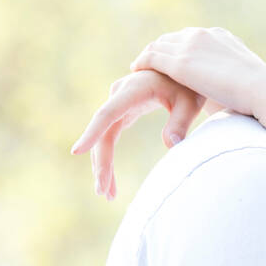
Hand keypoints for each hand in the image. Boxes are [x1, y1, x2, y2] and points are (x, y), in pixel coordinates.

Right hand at [70, 69, 207, 200]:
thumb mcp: (190, 102)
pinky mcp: (120, 112)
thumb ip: (181, 122)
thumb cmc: (187, 85)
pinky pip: (109, 138)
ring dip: (102, 166)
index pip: (107, 114)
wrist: (182, 71)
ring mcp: (117, 103)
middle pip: (103, 133)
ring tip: (107, 195)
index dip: (92, 133)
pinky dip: (108, 159)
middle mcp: (119, 95)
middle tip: (103, 192)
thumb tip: (171, 146)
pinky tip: (110, 182)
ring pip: (103, 139)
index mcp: (133, 90)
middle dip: (101, 164)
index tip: (76, 151)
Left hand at [128, 26, 265, 122]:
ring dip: (148, 56)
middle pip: (172, 38)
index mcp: (221, 37)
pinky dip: (143, 62)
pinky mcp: (182, 63)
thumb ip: (230, 84)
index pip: (191, 38)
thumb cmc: (261, 98)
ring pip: (159, 46)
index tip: (169, 58)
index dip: (177, 47)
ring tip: (138, 66)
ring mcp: (191, 47)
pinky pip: (153, 58)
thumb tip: (230, 99)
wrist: (265, 92)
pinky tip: (135, 70)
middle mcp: (204, 35)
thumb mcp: (245, 84)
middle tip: (147, 62)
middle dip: (159, 49)